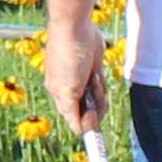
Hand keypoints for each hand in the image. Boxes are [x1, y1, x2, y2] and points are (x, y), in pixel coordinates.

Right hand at [40, 13, 106, 137]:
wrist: (75, 29)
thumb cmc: (67, 58)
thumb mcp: (66, 90)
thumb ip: (71, 113)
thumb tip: (78, 132)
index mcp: (59, 95)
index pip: (73, 119)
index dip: (84, 124)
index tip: (94, 131)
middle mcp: (71, 90)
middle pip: (88, 111)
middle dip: (94, 106)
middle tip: (91, 91)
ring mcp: (83, 80)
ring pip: (97, 100)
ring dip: (99, 93)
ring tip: (93, 77)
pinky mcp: (94, 70)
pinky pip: (102, 86)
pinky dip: (102, 83)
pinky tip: (96, 73)